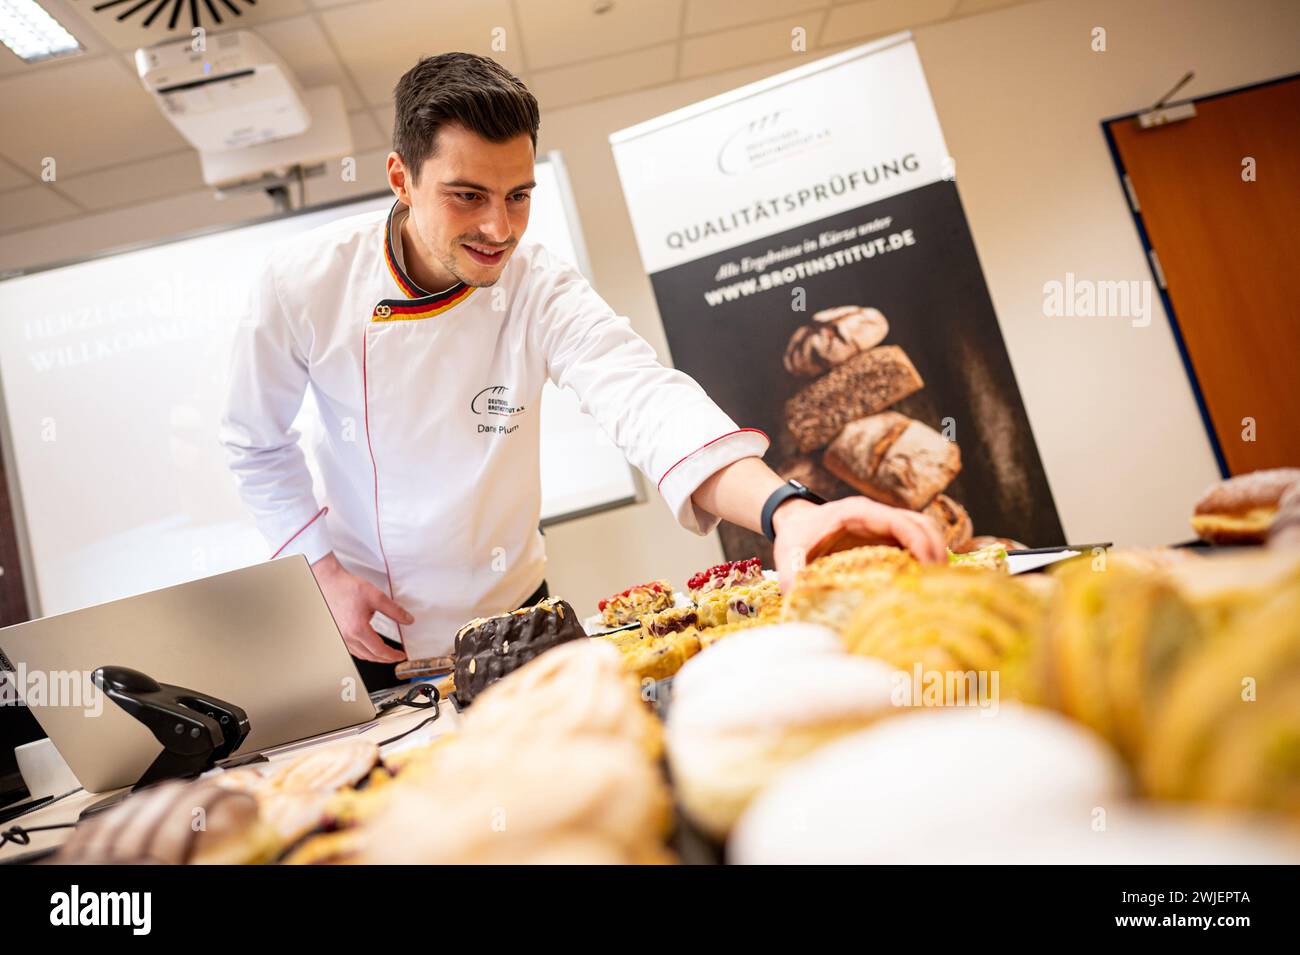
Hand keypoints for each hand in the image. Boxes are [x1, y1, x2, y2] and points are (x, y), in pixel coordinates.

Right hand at [310, 553, 411, 662]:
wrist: (329, 582)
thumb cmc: (347, 588)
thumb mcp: (377, 596)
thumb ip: (394, 610)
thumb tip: (408, 620)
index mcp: (358, 629)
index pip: (379, 650)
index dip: (393, 655)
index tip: (401, 654)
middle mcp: (347, 637)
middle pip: (371, 656)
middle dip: (386, 658)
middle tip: (397, 656)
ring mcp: (341, 637)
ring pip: (361, 655)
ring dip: (375, 657)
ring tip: (386, 654)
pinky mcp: (337, 635)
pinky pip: (353, 650)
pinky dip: (364, 652)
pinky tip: (370, 648)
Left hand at [770, 496, 946, 593]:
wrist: (794, 522)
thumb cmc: (794, 536)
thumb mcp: (787, 553)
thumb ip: (791, 576)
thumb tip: (797, 602)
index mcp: (858, 512)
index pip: (899, 522)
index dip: (919, 542)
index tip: (930, 567)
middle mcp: (876, 515)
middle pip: (921, 523)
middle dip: (936, 550)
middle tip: (941, 584)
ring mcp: (884, 524)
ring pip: (924, 530)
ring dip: (936, 553)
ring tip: (939, 585)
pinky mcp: (887, 536)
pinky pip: (915, 541)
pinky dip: (926, 557)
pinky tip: (926, 583)